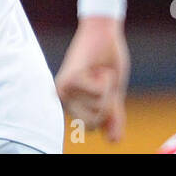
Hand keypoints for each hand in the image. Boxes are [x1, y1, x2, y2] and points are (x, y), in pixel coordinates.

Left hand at [55, 16, 129, 142]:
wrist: (104, 33)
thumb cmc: (107, 61)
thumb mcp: (112, 94)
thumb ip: (111, 117)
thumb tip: (114, 142)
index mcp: (70, 102)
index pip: (91, 127)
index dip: (106, 112)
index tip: (105, 90)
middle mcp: (62, 97)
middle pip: (92, 123)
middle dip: (107, 104)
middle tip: (102, 80)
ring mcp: (64, 88)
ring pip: (97, 109)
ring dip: (108, 89)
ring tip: (99, 71)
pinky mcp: (70, 78)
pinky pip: (99, 94)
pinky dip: (106, 81)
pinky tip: (98, 67)